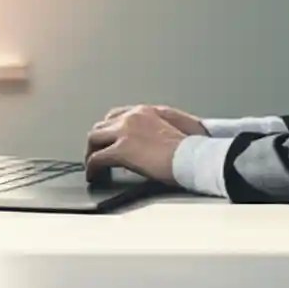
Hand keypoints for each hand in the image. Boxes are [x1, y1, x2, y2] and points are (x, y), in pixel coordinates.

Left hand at [85, 105, 202, 184]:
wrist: (195, 156)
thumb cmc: (196, 147)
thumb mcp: (182, 127)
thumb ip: (168, 126)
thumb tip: (167, 136)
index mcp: (148, 111)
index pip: (119, 115)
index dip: (111, 129)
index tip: (110, 139)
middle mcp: (133, 116)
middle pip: (103, 125)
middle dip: (99, 140)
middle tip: (98, 153)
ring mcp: (125, 132)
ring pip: (95, 138)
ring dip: (92, 152)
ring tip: (93, 165)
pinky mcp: (121, 150)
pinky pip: (96, 158)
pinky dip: (92, 168)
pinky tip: (94, 176)